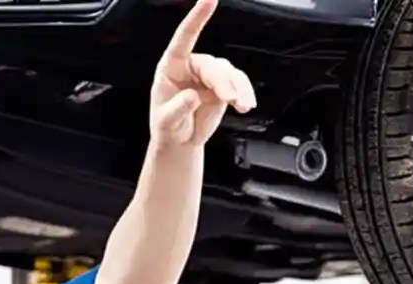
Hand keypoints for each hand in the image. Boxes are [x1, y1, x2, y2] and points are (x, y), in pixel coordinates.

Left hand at [150, 0, 255, 147]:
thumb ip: (178, 108)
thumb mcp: (166, 121)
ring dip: (238, 89)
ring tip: (242, 106)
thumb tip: (192, 96)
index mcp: (171, 67)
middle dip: (224, 83)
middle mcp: (191, 66)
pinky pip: (239, 83)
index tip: (208, 0)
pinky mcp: (224, 85)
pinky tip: (247, 104)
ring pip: (228, 74)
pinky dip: (245, 92)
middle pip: (213, 66)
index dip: (196, 18)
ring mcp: (209, 75)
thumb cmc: (168, 126)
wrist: (180, 140)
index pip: (184, 38)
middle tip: (230, 100)